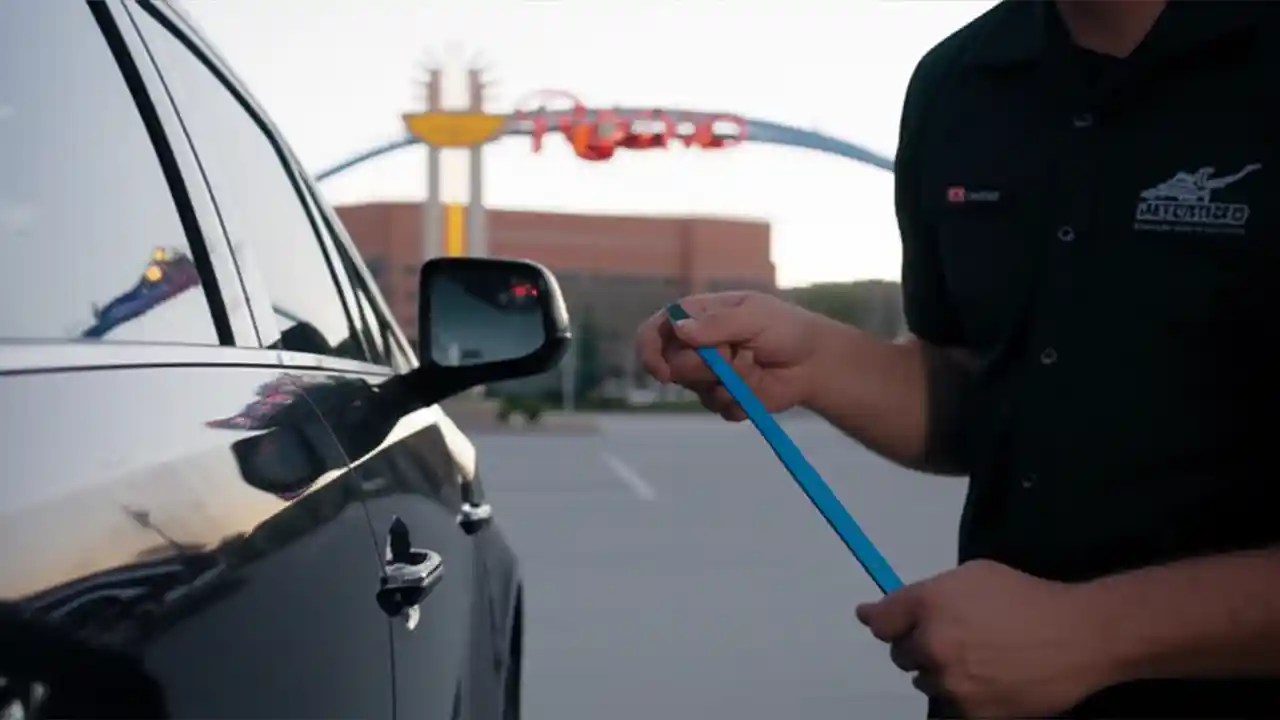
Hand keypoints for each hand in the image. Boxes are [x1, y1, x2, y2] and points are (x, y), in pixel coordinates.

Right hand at [634, 291, 826, 420]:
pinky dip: (738, 402)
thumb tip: (679, 329)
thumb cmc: (785, 328)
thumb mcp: (754, 317)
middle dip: (704, 367)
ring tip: (754, 369)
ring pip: (696, 390)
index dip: (650, 350)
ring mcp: (709, 374)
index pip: (656, 331)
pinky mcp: (723, 397)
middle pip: (674, 365)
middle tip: (734, 356)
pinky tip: (758, 390)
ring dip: (726, 383)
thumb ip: (717, 324)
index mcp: (698, 317)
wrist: (814, 363)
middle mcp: (697, 346)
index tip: (662, 371)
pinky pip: (717, 408)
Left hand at [855, 560, 1109, 718]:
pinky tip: (991, 678)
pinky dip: (964, 695)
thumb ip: (927, 594)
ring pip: (925, 681)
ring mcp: (951, 682)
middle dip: (918, 645)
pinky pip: (951, 705)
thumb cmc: (1025, 597)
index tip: (875, 620)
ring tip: (979, 658)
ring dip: (941, 671)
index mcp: (929, 604)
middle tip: (953, 636)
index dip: (880, 621)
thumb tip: (881, 611)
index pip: (880, 622)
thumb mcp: (973, 576)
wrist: (1079, 636)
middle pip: (901, 654)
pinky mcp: (972, 712)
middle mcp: (932, 644)